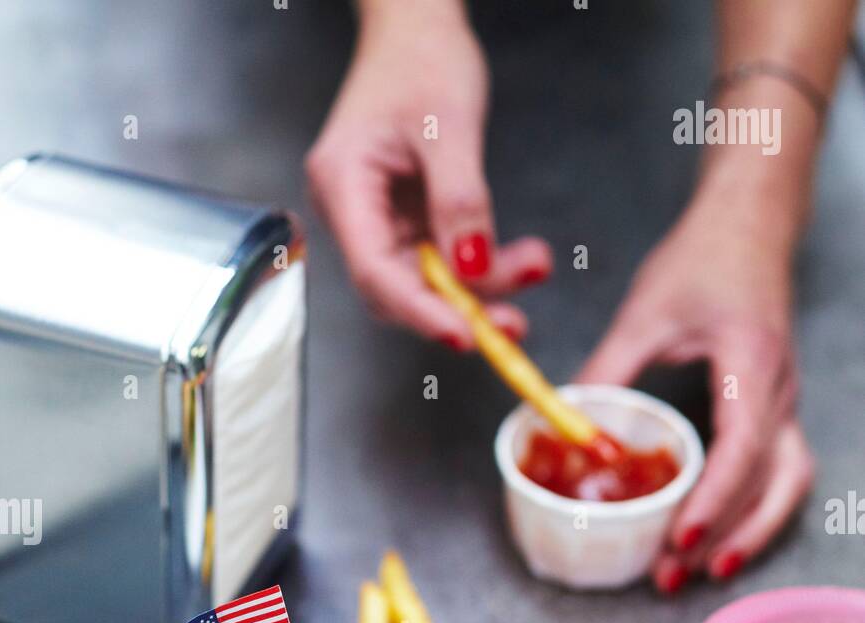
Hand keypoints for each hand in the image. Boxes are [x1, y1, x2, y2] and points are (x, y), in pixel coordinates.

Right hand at [305, 3, 551, 346]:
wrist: (418, 26)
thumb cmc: (422, 58)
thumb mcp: (448, 125)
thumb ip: (460, 201)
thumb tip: (472, 272)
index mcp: (342, 185)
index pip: (374, 272)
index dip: (419, 312)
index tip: (465, 336)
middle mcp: (353, 212)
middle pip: (399, 289)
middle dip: (459, 308)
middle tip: (514, 323)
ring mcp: (379, 220)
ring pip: (427, 282)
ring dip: (482, 289)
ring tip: (534, 268)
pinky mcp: (407, 222)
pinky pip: (444, 261)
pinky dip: (483, 265)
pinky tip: (522, 260)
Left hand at [577, 193, 813, 588]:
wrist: (750, 220)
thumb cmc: (704, 256)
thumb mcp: (644, 312)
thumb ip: (606, 373)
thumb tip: (563, 425)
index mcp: (752, 366)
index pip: (743, 448)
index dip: (713, 499)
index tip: (679, 536)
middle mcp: (780, 391)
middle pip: (775, 483)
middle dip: (729, 535)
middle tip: (675, 574)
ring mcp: (785, 403)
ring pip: (787, 484)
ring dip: (749, 532)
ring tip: (699, 570)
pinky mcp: (775, 409)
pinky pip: (778, 473)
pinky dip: (751, 510)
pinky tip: (713, 535)